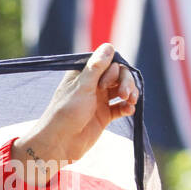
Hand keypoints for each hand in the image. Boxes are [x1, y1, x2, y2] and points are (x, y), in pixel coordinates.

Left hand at [14, 43, 139, 176]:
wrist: (59, 144)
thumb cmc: (66, 113)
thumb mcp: (82, 87)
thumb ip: (96, 67)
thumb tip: (109, 45)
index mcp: (83, 75)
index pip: (109, 63)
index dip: (113, 71)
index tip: (104, 84)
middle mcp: (92, 85)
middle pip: (119, 75)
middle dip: (126, 82)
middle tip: (125, 94)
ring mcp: (98, 101)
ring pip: (122, 90)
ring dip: (130, 93)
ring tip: (131, 101)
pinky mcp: (104, 116)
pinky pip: (121, 107)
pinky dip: (127, 107)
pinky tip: (129, 110)